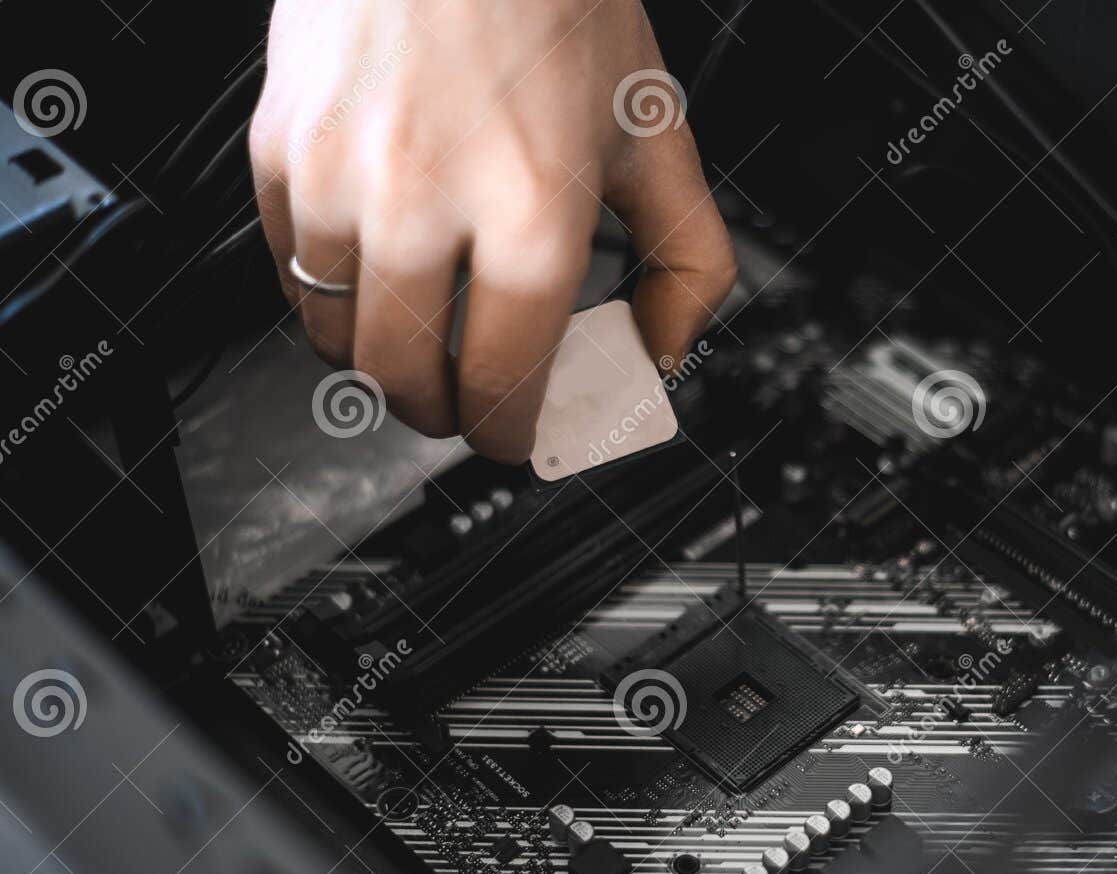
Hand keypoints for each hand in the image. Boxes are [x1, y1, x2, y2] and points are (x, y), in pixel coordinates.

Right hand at [249, 0, 735, 461]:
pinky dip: (330, 291)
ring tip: (423, 333)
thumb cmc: (555, 7)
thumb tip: (662, 349)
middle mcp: (424, 202)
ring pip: (335, 338)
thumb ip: (686, 261)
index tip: (517, 435)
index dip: (512, 436)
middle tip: (467, 398)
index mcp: (532, 213)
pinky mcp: (279, 146)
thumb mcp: (656, 138)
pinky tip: (377, 265)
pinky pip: (288, 268)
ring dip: (380, 359)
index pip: (504, 388)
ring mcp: (337, 174)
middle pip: (406, 382)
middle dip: (442, 413)